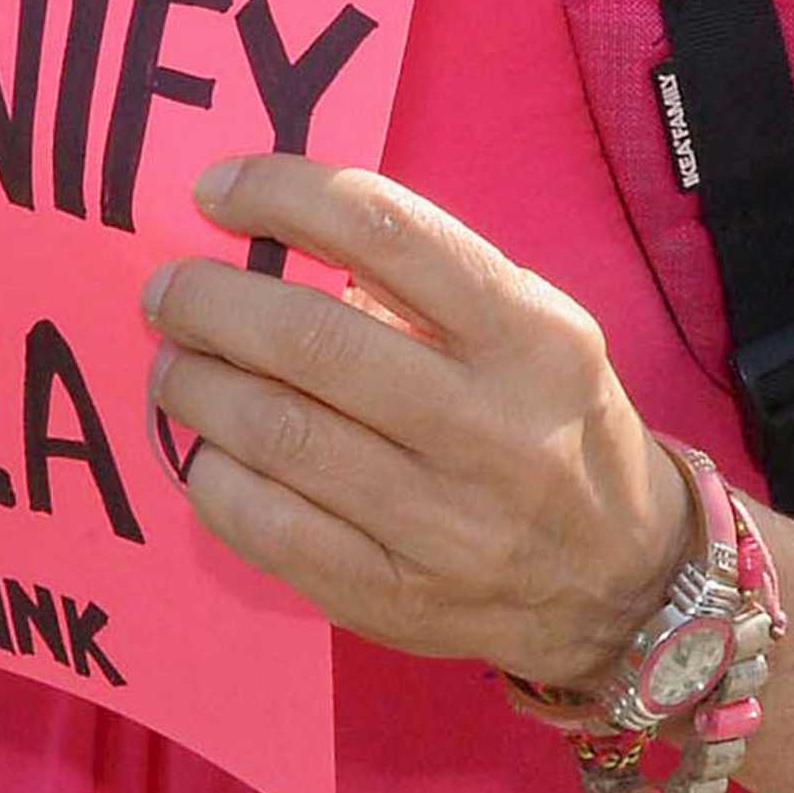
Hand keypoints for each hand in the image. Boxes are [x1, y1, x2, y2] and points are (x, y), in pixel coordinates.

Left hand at [144, 156, 690, 693]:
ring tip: (174, 363)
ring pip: (279, 434)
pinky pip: (270, 529)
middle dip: (210, 302)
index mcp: (529, 335)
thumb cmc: (546, 417)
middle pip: (311, 340)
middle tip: (167, 291)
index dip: (281, 195)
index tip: (215, 191)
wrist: (627, 582)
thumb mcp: (526, 324)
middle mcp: (493, 429)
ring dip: (197, 385)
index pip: (385, 230)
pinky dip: (213, 475)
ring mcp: (447, 527)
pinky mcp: (399, 601)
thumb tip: (264, 230)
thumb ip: (416, 274)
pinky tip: (205, 449)